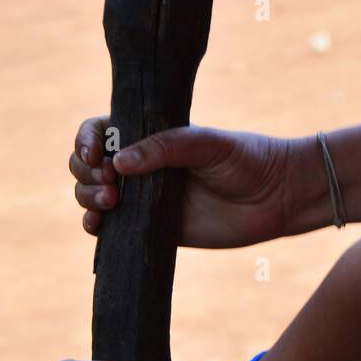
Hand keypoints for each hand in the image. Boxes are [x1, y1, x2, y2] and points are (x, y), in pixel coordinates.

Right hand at [69, 118, 294, 248]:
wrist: (276, 198)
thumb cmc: (246, 159)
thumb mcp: (206, 144)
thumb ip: (164, 149)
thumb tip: (117, 164)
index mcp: (150, 135)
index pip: (101, 131)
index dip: (87, 141)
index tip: (94, 154)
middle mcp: (141, 165)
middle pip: (88, 164)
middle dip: (84, 172)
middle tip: (107, 183)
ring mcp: (143, 198)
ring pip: (92, 195)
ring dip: (86, 198)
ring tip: (109, 203)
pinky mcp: (151, 229)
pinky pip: (111, 229)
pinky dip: (94, 226)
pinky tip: (97, 227)